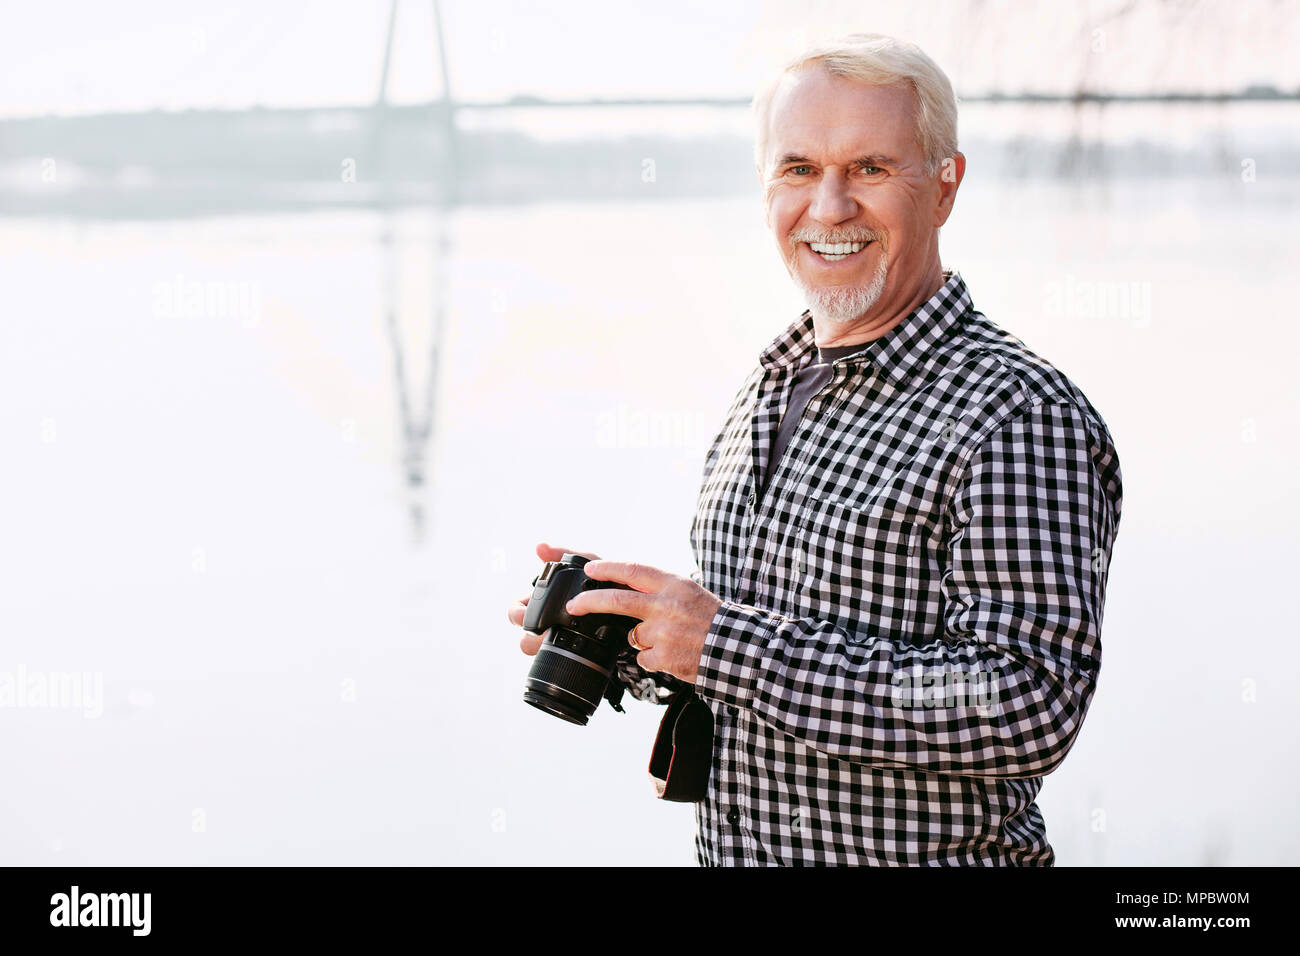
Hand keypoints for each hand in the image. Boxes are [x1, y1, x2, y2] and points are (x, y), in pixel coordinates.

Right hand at [506, 541, 600, 655]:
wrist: (636, 602)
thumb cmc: (607, 579)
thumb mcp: (589, 563)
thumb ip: (565, 554)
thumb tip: (540, 547)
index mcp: (545, 602)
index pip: (518, 613)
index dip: (517, 614)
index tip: (523, 615)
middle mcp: (549, 624)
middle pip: (526, 638)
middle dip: (529, 637)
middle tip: (540, 632)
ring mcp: (562, 640)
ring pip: (541, 651)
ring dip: (545, 648)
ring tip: (555, 641)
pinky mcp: (580, 653)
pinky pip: (567, 658)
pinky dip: (568, 654)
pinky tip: (578, 647)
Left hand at [566, 560, 721, 684]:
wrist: (738, 650)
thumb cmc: (713, 620)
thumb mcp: (689, 592)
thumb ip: (660, 590)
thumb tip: (626, 588)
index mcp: (674, 584)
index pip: (633, 570)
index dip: (607, 569)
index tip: (589, 569)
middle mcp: (667, 605)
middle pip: (616, 600)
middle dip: (589, 602)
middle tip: (574, 606)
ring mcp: (664, 632)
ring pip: (633, 635)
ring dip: (642, 639)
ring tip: (670, 640)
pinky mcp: (664, 657)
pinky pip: (643, 658)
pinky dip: (653, 659)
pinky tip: (673, 655)